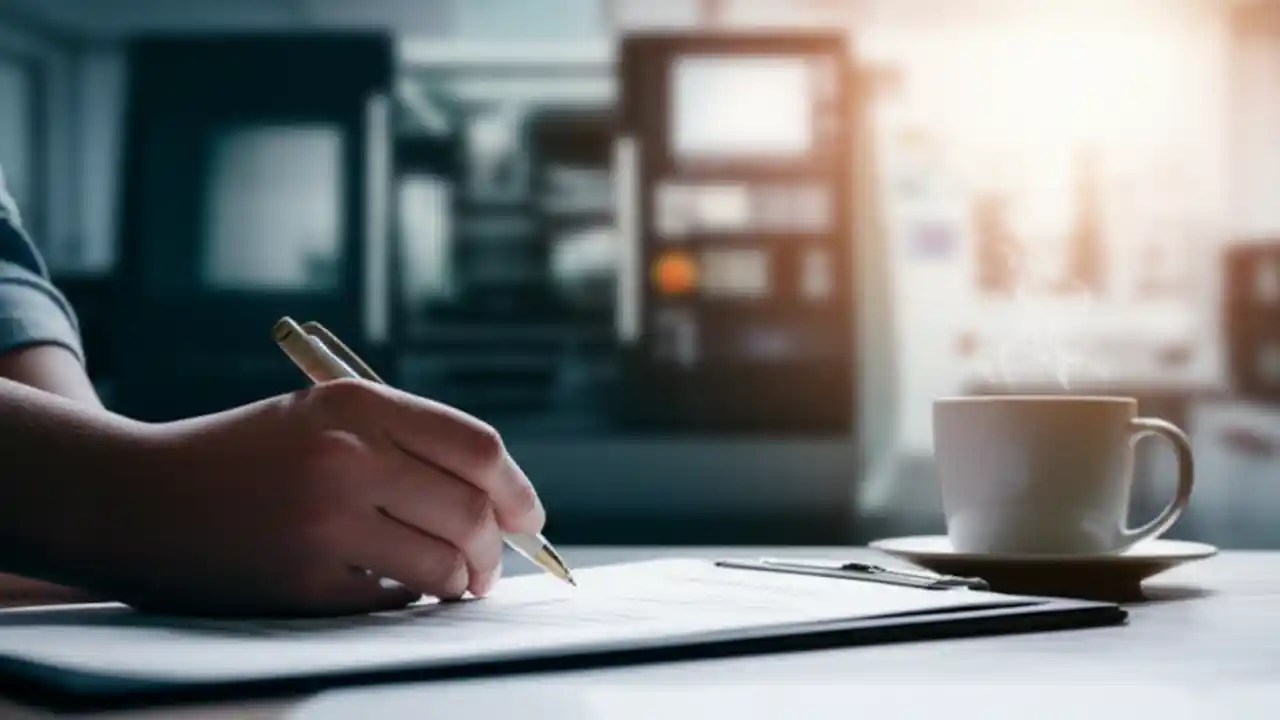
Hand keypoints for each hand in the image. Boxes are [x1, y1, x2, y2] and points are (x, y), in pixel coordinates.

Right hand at [101, 379, 544, 615]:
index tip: (528, 519)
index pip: (478, 448)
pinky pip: (393, 599)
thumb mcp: (323, 416)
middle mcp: (348, 456)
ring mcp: (326, 521)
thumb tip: (499, 499)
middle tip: (489, 566)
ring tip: (455, 583)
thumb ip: (406, 443)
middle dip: (495, 550)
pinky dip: (409, 599)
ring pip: (443, 564)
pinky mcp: (304, 581)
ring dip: (462, 582)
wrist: (141, 496)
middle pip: (471, 511)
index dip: (517, 490)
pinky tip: (396, 589)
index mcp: (358, 405)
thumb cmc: (246, 456)